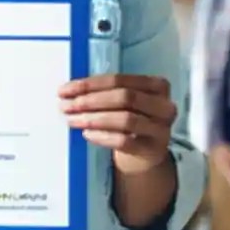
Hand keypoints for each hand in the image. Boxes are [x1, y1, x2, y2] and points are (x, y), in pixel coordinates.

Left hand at [60, 74, 175, 173]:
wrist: (146, 150)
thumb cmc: (131, 117)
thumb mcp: (123, 101)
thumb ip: (102, 93)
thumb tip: (68, 92)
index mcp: (157, 85)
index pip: (119, 80)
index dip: (90, 84)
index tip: (65, 90)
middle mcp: (164, 105)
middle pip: (125, 97)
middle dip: (91, 101)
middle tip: (67, 106)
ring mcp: (161, 129)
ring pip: (126, 119)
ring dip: (94, 119)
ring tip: (73, 120)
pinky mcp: (153, 149)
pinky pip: (125, 142)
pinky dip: (103, 137)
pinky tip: (87, 134)